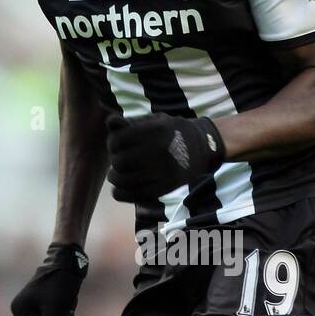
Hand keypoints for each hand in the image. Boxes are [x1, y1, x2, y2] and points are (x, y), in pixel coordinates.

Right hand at [10, 242, 88, 315]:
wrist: (69, 260)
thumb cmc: (61, 284)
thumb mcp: (57, 311)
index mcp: (20, 312)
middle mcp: (23, 309)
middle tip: (69, 310)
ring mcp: (33, 305)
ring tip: (68, 301)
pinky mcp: (44, 301)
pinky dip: (65, 311)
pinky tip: (68, 299)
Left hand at [106, 113, 225, 202]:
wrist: (204, 146)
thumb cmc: (173, 131)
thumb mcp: (155, 120)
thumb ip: (131, 122)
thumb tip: (110, 122)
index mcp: (156, 130)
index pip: (117, 140)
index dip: (113, 143)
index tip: (118, 144)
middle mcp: (160, 151)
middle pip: (119, 161)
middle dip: (115, 160)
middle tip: (120, 159)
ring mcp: (163, 172)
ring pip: (123, 180)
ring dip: (116, 177)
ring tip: (119, 173)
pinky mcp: (164, 188)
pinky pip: (132, 194)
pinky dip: (121, 192)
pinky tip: (121, 187)